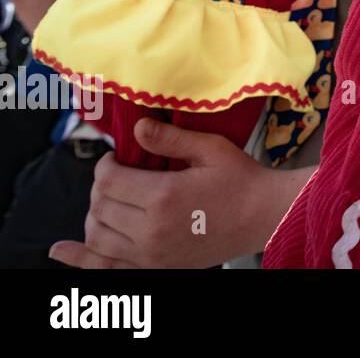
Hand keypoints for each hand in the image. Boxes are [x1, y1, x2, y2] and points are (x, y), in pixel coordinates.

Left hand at [48, 118, 308, 268]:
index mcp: (163, 197)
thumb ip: (170, 139)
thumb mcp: (210, 149)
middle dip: (101, 188)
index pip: (108, 181)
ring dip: (95, 216)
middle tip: (118, 176)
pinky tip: (60, 251)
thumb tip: (137, 127)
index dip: (106, 165)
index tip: (117, 159)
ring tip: (110, 201)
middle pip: (100, 207)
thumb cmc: (241, 180)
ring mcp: (151, 254)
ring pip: (98, 235)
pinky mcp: (155, 267)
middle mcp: (150, 229)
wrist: (264, 216)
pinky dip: (80, 260)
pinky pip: (106, 267)